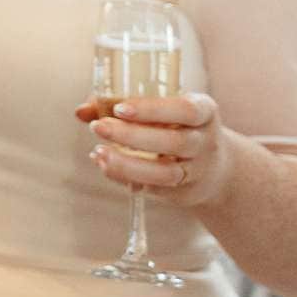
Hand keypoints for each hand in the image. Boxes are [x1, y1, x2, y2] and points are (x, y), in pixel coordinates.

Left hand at [73, 92, 232, 206]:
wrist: (215, 167)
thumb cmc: (176, 125)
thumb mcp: (162, 109)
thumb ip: (120, 105)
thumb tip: (81, 111)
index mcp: (205, 112)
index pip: (185, 110)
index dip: (152, 110)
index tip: (119, 108)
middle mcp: (205, 142)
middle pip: (173, 142)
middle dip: (131, 136)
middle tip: (98, 127)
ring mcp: (197, 170)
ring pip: (165, 172)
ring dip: (127, 165)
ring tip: (98, 153)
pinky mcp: (183, 191)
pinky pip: (154, 188)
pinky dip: (125, 177)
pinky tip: (104, 164)